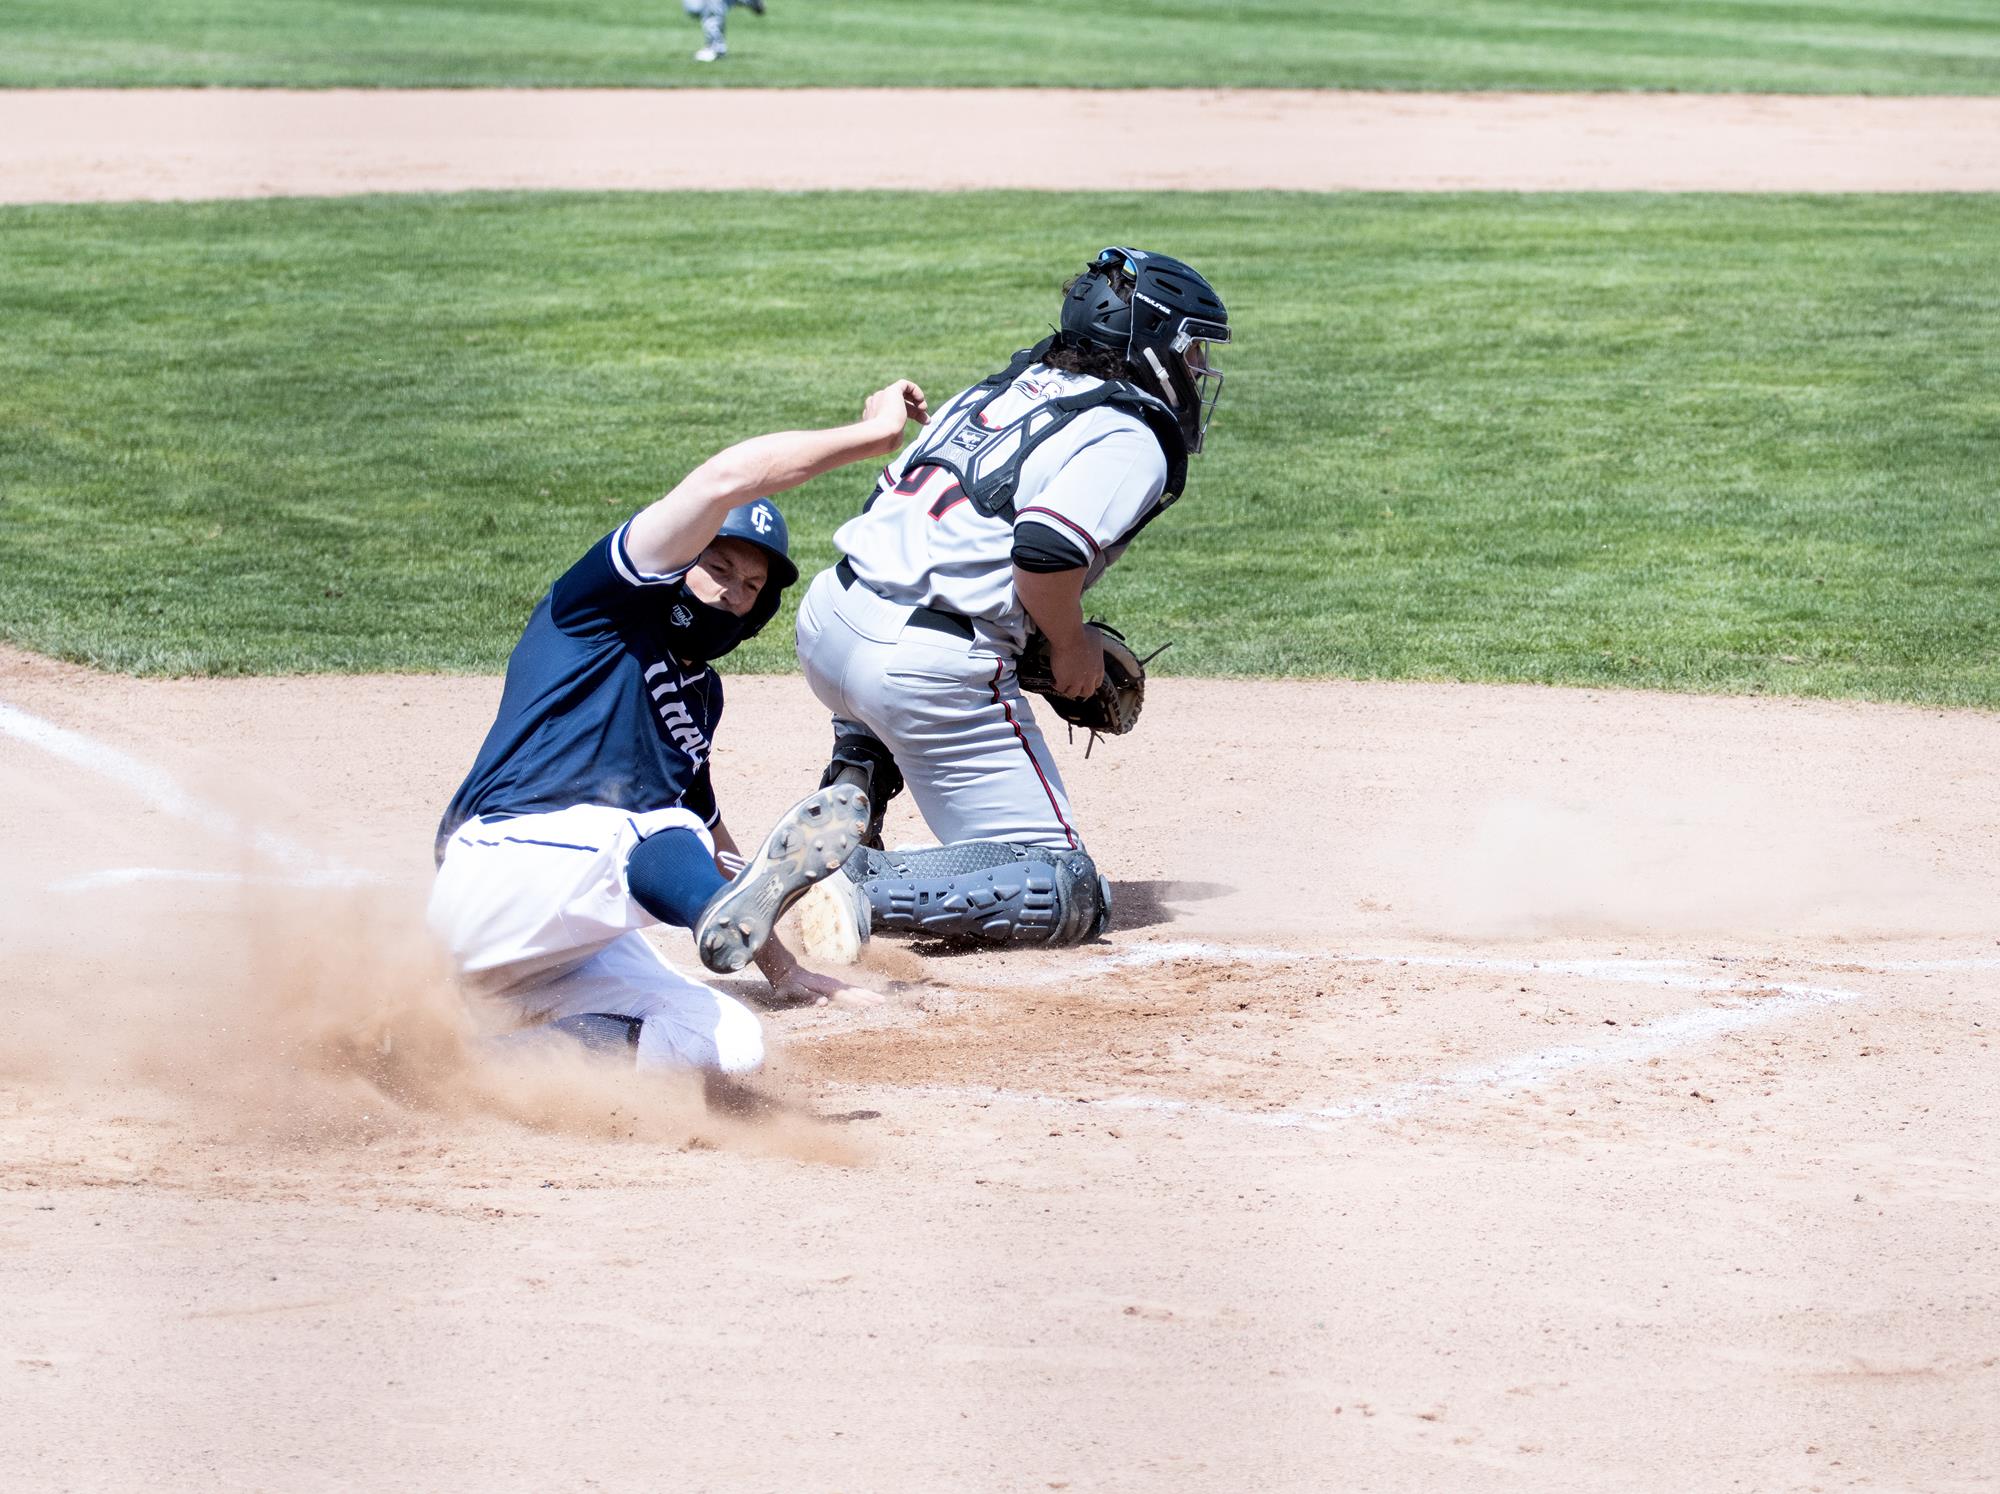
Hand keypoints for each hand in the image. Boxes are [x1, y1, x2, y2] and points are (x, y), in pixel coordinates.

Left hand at [769, 965, 885, 1009]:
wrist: (787, 972)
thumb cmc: (789, 986)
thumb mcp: (794, 992)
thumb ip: (809, 997)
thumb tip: (824, 1003)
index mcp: (826, 988)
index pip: (845, 996)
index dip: (857, 1001)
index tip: (869, 1006)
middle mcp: (833, 984)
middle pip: (854, 991)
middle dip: (869, 997)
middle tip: (883, 1002)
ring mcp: (834, 983)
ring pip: (855, 989)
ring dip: (868, 994)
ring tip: (881, 1000)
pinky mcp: (834, 985)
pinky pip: (851, 989)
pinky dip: (861, 992)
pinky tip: (867, 996)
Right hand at [860, 379, 927, 452]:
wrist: (881, 434)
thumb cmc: (887, 440)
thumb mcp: (894, 438)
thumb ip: (896, 432)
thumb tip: (900, 432)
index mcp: (874, 416)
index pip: (893, 411)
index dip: (912, 416)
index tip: (925, 423)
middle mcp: (876, 404)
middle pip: (898, 403)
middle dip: (915, 410)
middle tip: (927, 420)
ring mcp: (882, 396)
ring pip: (901, 393)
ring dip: (915, 400)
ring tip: (923, 409)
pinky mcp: (891, 390)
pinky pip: (904, 384)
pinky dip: (915, 390)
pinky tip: (920, 400)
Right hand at [1049, 627, 1105, 697]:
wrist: (1069, 636)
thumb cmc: (1082, 633)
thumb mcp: (1095, 637)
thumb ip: (1095, 644)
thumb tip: (1092, 642)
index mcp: (1098, 669)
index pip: (1097, 683)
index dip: (1090, 682)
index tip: (1084, 679)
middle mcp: (1089, 678)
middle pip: (1087, 692)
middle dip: (1080, 689)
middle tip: (1073, 684)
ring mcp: (1076, 681)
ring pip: (1073, 693)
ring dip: (1068, 689)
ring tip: (1062, 683)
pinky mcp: (1063, 680)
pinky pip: (1060, 688)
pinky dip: (1056, 685)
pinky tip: (1053, 680)